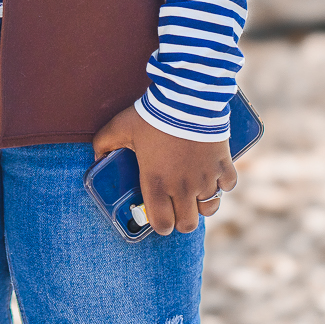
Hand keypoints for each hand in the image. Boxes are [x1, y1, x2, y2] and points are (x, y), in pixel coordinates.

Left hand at [92, 104, 236, 235]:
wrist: (186, 99)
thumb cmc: (151, 115)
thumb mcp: (120, 127)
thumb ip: (103, 143)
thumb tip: (96, 156)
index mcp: (156, 184)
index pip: (162, 225)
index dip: (161, 225)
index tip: (161, 218)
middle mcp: (182, 188)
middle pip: (188, 224)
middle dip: (182, 220)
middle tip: (178, 206)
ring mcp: (205, 179)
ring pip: (210, 208)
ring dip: (203, 203)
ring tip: (196, 191)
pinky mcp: (224, 166)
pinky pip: (228, 186)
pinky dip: (223, 183)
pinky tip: (214, 173)